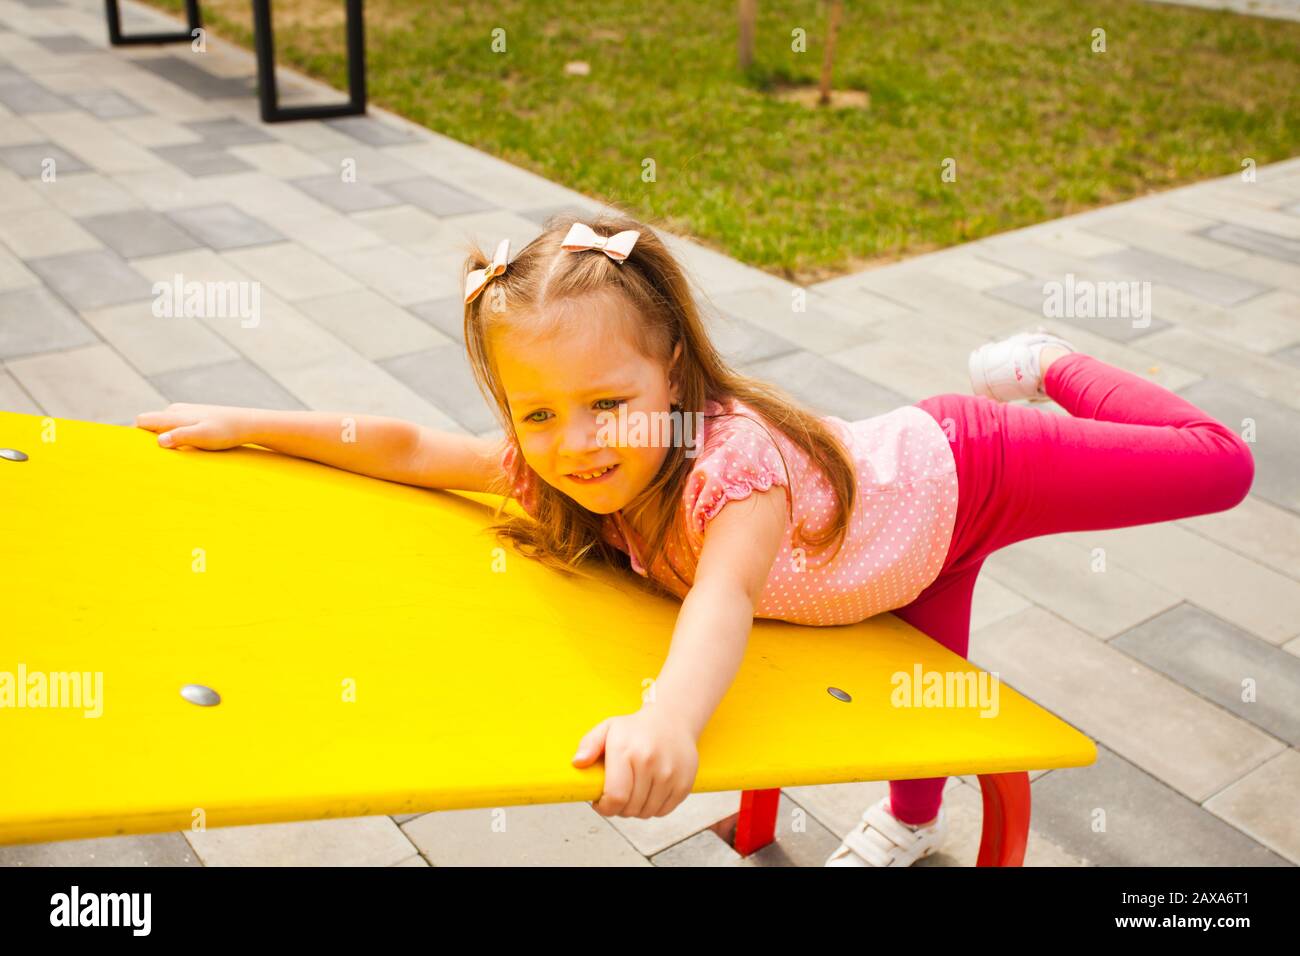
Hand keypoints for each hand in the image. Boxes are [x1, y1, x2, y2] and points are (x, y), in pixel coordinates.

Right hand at [134, 403, 252, 450]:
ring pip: (162, 425)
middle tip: (148, 458)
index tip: (134, 451)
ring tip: (164, 456)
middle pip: (149, 423)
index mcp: (173, 414)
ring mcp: (184, 413)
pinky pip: (174, 427)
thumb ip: (181, 437)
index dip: (134, 435)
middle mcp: (175, 411)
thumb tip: (159, 442)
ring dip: (160, 438)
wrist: (247, 424)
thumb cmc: (226, 431)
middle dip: (146, 438)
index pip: (142, 421)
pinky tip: (180, 449)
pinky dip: (171, 437)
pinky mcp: (193, 418)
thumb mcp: (203, 436)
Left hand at [572, 707, 699, 818]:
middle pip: (630, 809)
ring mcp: (670, 774)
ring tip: (632, 793)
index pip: (615, 797)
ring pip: (647, 812)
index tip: (601, 803)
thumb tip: (578, 763)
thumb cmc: (636, 728)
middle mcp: (650, 763)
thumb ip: (589, 744)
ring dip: (636, 809)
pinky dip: (654, 807)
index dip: (605, 807)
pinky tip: (648, 792)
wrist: (673, 719)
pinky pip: (664, 811)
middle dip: (618, 808)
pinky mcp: (684, 783)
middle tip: (616, 796)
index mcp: (627, 751)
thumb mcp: (608, 728)